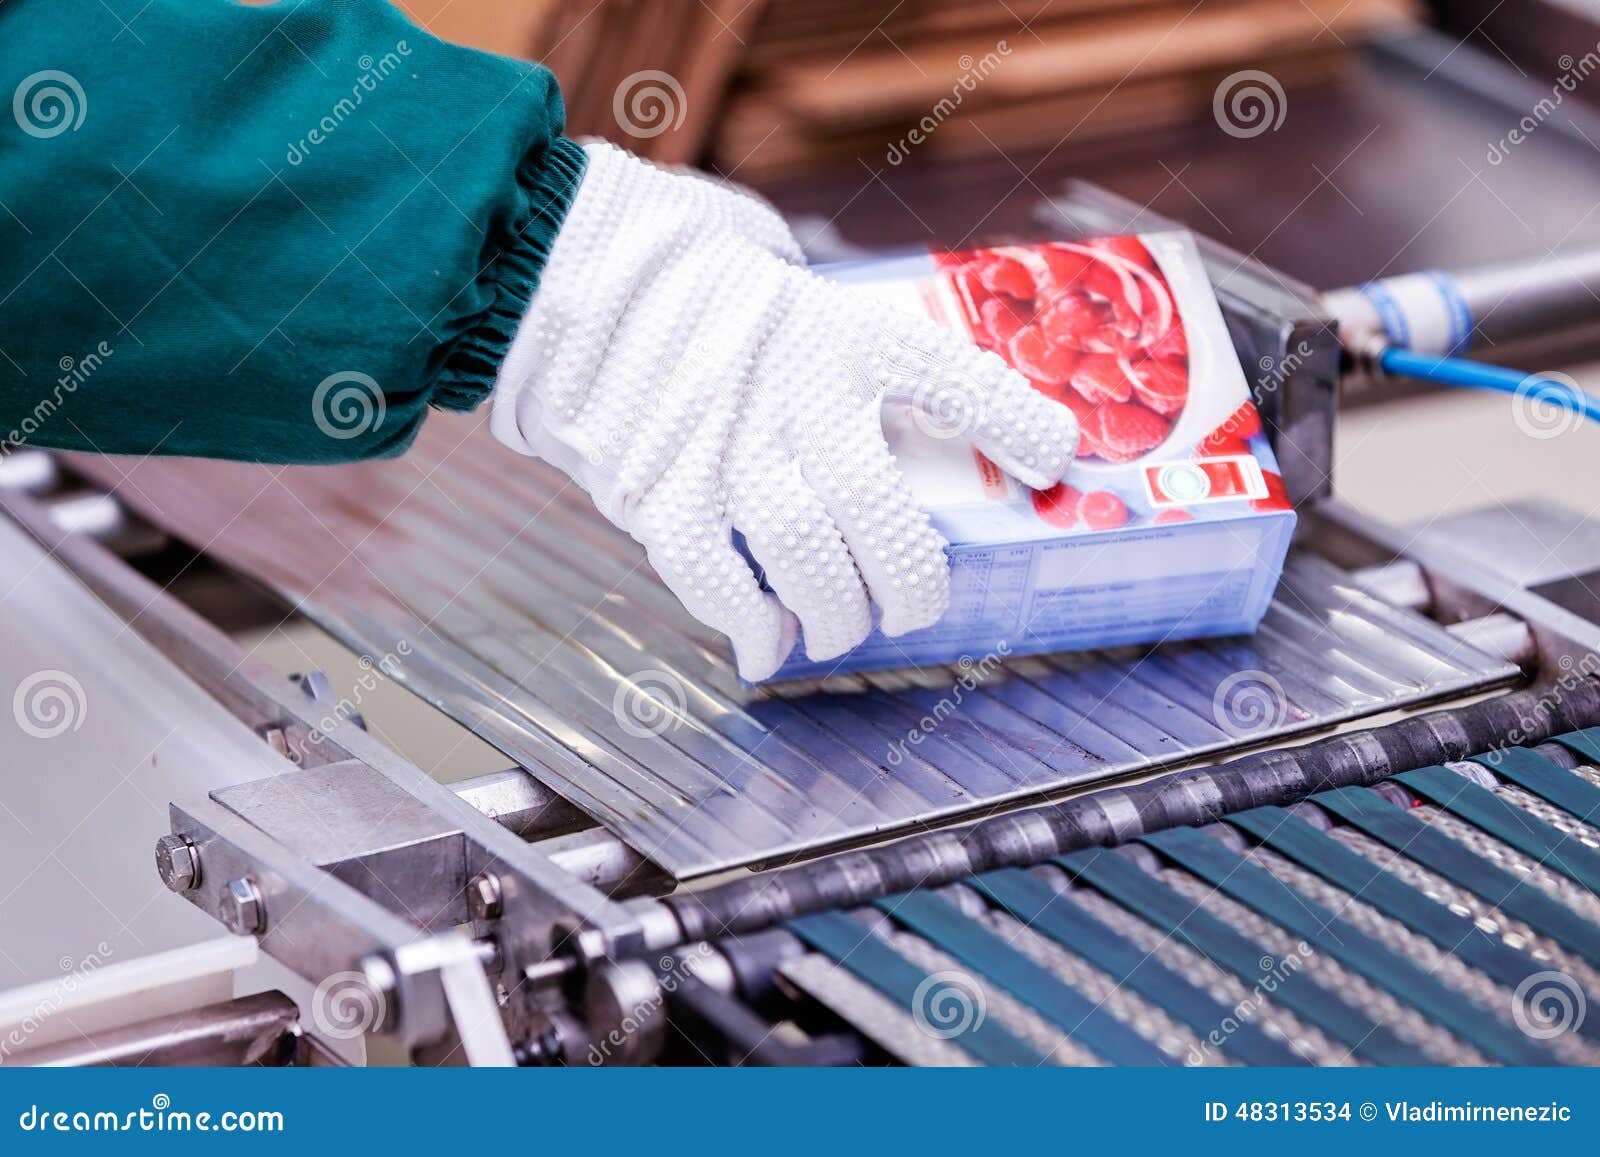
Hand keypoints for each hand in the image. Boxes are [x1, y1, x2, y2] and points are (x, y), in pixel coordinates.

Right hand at [492, 143, 1077, 679]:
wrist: (573, 279)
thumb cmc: (697, 291)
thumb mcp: (795, 289)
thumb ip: (849, 350)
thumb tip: (913, 412)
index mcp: (836, 333)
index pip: (948, 378)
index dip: (1010, 422)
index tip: (1052, 459)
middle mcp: (791, 395)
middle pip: (881, 515)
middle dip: (914, 584)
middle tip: (917, 607)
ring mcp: (724, 449)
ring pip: (806, 560)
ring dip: (838, 617)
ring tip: (844, 630)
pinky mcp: (660, 492)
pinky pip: (716, 582)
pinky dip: (750, 628)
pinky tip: (769, 646)